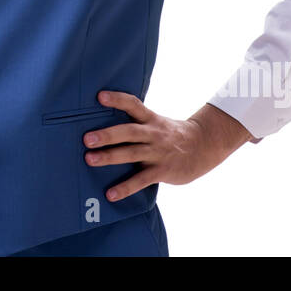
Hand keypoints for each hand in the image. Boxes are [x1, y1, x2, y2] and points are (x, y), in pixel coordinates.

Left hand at [82, 91, 251, 200]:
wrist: (204, 147)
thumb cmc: (170, 135)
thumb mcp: (156, 122)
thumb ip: (135, 122)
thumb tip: (103, 123)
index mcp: (151, 119)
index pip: (133, 105)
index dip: (117, 99)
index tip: (99, 96)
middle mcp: (153, 134)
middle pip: (129, 132)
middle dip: (108, 135)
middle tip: (87, 138)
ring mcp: (158, 152)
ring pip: (132, 154)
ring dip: (110, 157)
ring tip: (90, 160)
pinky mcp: (162, 171)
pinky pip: (142, 180)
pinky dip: (125, 187)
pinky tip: (110, 194)